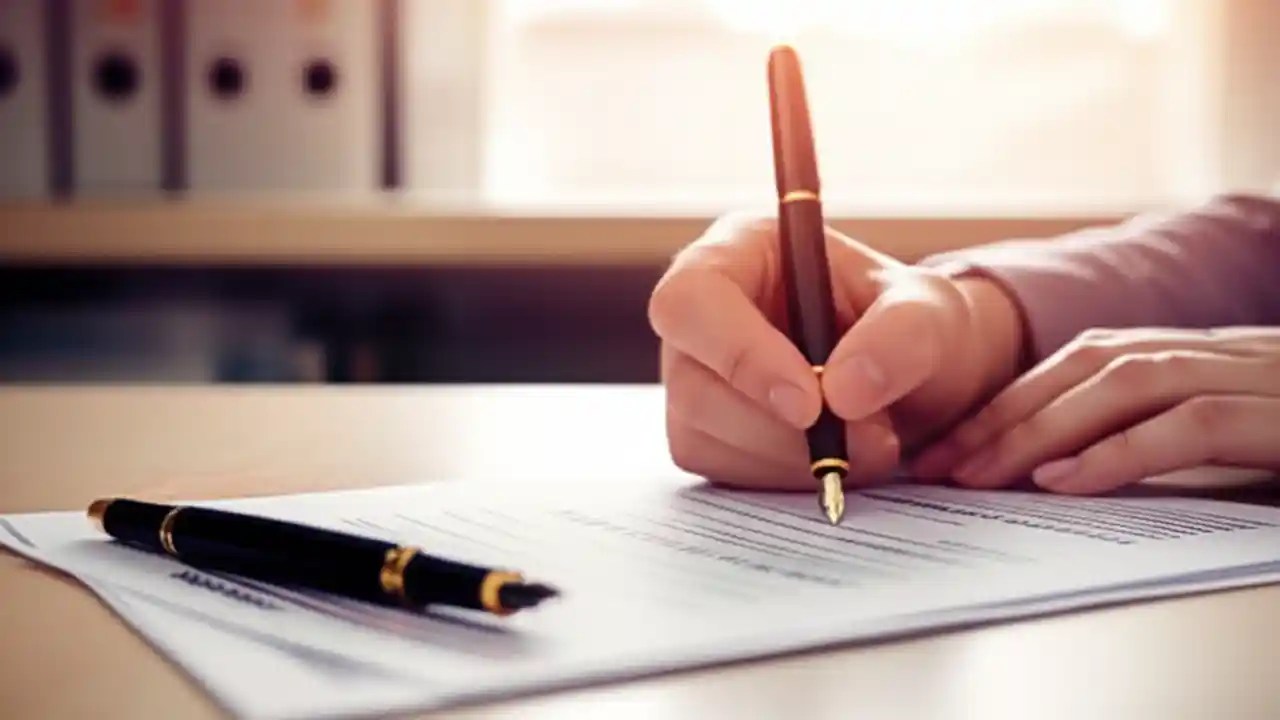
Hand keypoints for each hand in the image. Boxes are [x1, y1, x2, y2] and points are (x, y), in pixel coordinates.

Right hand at [647, 213, 1025, 488]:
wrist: (916, 380)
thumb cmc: (911, 326)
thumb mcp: (931, 313)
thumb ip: (900, 336)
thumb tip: (842, 390)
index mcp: (739, 252)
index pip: (692, 299)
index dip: (739, 354)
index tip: (810, 404)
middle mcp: (701, 315)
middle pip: (691, 383)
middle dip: (779, 429)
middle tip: (868, 439)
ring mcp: (695, 377)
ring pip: (702, 436)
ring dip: (790, 459)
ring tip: (869, 443)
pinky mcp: (704, 432)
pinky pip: (721, 472)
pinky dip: (785, 478)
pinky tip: (836, 458)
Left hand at [913, 327, 1279, 492]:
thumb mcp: (1243, 436)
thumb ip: (1169, 439)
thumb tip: (1069, 474)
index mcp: (1202, 357)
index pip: (1083, 365)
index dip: (1006, 403)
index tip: (943, 449)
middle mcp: (1219, 354)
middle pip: (1086, 367)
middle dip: (1001, 415)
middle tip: (936, 464)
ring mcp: (1254, 378)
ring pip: (1124, 385)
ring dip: (1041, 429)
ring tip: (979, 474)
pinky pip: (1191, 427)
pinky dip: (1120, 451)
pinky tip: (1064, 480)